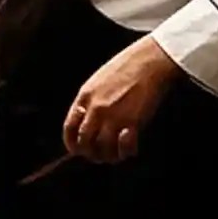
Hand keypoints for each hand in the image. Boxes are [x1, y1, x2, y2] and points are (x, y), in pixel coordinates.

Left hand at [63, 35, 180, 163]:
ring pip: (102, 148)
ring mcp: (113, 116)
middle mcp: (95, 109)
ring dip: (108, 156)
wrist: (148, 61)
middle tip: (98, 157)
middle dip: (89, 153)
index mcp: (84, 97)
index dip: (71, 143)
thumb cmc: (126, 68)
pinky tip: (130, 150)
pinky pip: (124, 146)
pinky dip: (126, 152)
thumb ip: (90, 101)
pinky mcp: (132, 121)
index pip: (69, 127)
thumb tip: (86, 119)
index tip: (76, 149)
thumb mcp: (97, 82)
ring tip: (115, 156)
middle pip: (84, 141)